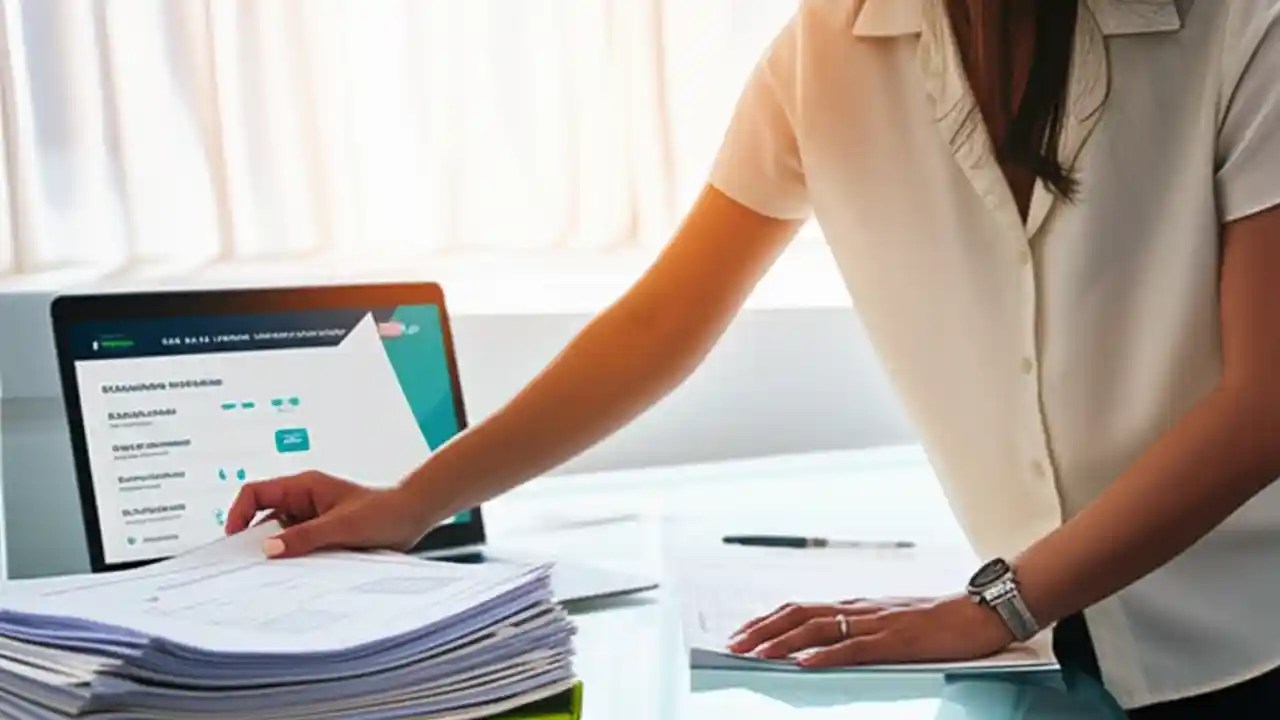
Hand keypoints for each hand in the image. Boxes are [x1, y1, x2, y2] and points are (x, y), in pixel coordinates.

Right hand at [225, 471, 433, 557]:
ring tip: (273, 576)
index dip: (239, 513)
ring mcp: (312, 519)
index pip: (256, 493)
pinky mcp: (322, 535)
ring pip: (280, 537)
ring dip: (278, 553)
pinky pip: (298, 547)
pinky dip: (294, 560)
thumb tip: (269, 549)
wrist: (413, 518)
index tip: (235, 540)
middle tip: (248, 568)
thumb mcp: (343, 525)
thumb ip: (306, 536)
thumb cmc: (384, 511)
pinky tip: (295, 577)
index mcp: (304, 487)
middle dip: (255, 541)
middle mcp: (304, 502)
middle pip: (263, 518)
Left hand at [726, 595, 1013, 667]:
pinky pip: (855, 647)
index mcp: (856, 606)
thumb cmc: (939, 623)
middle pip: (799, 613)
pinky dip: (826, 654)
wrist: (982, 613)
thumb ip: (861, 632)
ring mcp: (877, 623)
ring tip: (757, 654)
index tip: (741, 633)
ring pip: (819, 628)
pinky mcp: (897, 640)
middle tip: (732, 645)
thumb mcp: (891, 625)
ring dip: (783, 642)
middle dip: (762, 629)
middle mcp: (859, 609)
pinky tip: (806, 663)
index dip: (767, 620)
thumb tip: (825, 647)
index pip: (800, 608)